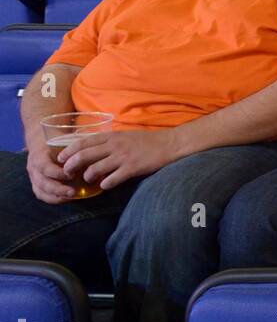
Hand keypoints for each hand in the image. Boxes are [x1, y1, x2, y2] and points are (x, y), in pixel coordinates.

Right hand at [24, 138, 75, 204]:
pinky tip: (66, 199)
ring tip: (71, 197)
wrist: (42, 141)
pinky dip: (53, 199)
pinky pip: (42, 195)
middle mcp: (34, 168)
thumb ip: (74, 148)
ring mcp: (34, 177)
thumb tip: (93, 156)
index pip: (44, 167)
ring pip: (41, 191)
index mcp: (38, 156)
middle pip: (42, 183)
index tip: (71, 175)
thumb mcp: (62, 140)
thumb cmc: (56, 140)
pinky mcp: (37, 184)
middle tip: (73, 192)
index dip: (56, 173)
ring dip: (56, 196)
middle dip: (57, 189)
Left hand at [58, 129, 180, 190]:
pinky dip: (105, 184)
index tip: (60, 159)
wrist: (170, 144)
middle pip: (84, 155)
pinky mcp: (132, 168)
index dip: (68, 151)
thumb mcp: (125, 136)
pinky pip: (112, 179)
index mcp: (111, 136)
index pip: (82, 142)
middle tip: (67, 173)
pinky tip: (105, 185)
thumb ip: (109, 141)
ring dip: (88, 176)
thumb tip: (93, 150)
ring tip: (88, 180)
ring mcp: (123, 157)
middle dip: (71, 165)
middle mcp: (114, 145)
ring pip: (95, 168)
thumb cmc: (148, 141)